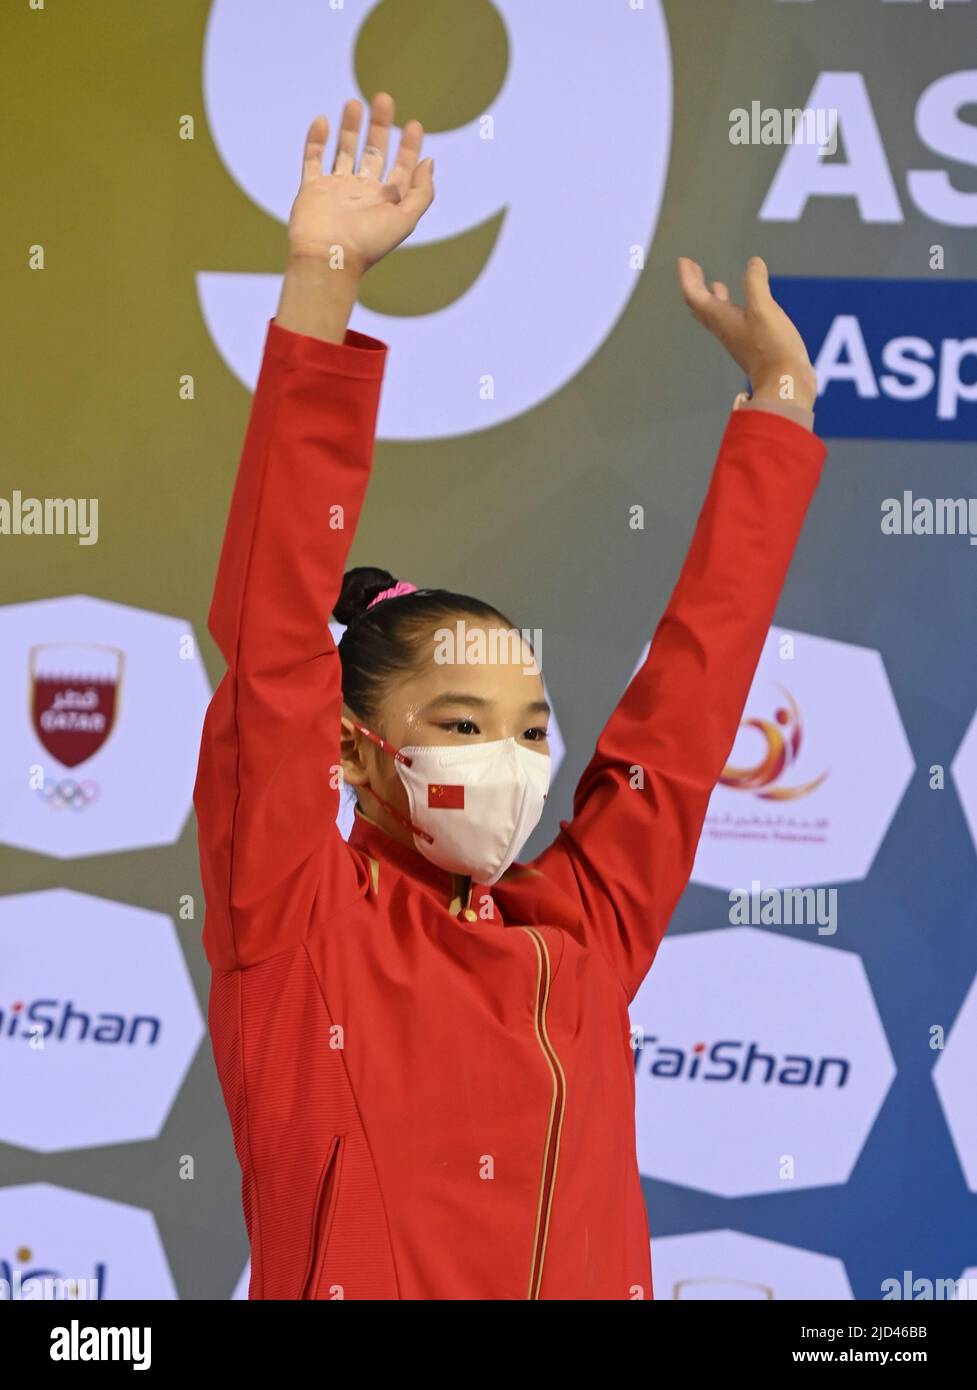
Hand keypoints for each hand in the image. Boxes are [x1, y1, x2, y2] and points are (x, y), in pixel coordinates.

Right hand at [288, 92, 433, 276]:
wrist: (329, 258)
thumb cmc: (368, 243)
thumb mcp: (406, 219)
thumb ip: (421, 192)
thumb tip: (430, 162)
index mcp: (385, 201)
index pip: (401, 169)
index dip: (410, 147)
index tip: (414, 125)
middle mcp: (362, 193)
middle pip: (374, 152)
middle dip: (380, 126)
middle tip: (384, 99)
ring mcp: (336, 189)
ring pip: (344, 151)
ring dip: (350, 127)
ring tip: (354, 103)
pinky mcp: (312, 189)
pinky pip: (313, 160)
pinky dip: (316, 140)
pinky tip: (323, 121)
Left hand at [677, 256, 816, 410]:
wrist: (785, 383)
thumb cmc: (772, 347)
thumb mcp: (764, 309)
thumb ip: (756, 284)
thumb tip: (753, 264)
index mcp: (721, 319)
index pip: (695, 296)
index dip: (688, 277)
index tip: (684, 261)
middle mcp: (725, 329)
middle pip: (700, 306)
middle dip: (695, 285)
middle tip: (691, 268)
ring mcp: (737, 338)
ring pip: (716, 315)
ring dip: (712, 297)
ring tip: (714, 284)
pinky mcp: (751, 345)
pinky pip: (734, 322)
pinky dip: (733, 308)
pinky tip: (745, 306)